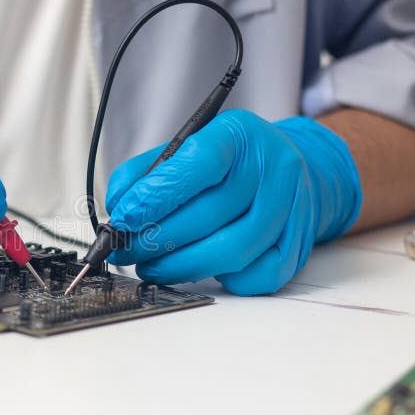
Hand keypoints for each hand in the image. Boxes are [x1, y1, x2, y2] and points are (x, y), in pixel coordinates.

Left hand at [105, 109, 360, 294]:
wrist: (293, 169)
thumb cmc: (229, 163)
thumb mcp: (186, 147)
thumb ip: (145, 172)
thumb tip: (118, 206)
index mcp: (240, 135)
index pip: (198, 164)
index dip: (156, 194)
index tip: (124, 216)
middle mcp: (273, 168)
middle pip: (209, 215)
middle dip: (156, 239)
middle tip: (125, 250)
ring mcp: (291, 210)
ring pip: (231, 251)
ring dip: (179, 266)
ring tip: (149, 266)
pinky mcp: (297, 247)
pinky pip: (254, 276)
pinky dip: (217, 279)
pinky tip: (194, 270)